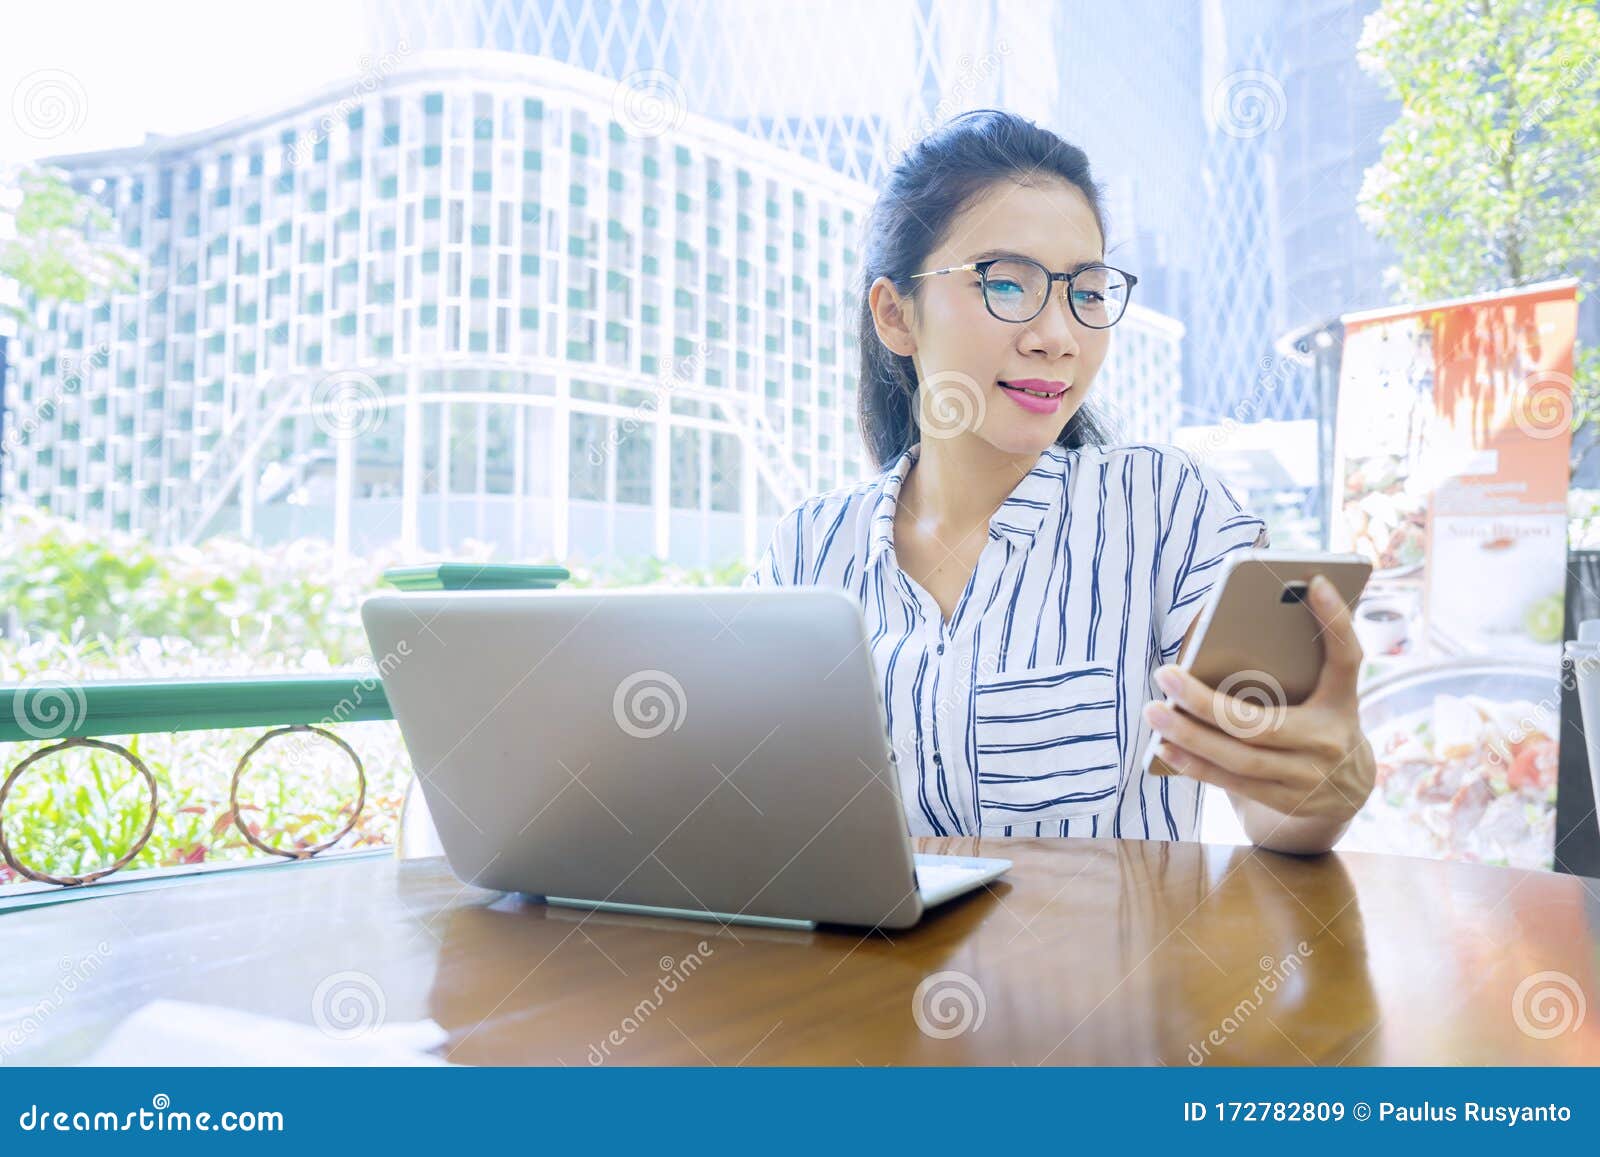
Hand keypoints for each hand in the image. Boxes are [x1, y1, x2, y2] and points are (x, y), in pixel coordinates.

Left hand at [1142, 573, 1375, 843]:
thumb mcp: (1317, 692)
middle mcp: (1330, 740)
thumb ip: (1289, 666)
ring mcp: (1309, 778)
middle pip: (1261, 724)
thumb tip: (1211, 633)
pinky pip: (1233, 783)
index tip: (1314, 580)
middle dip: (1204, 702)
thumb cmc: (1314, 722)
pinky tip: (1164, 747)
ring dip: (1189, 736)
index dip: (1335, 619)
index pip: (1347, 656)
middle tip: (1164, 675)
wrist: (1347, 792)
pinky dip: (1195, 765)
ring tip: (1153, 711)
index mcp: (1343, 700)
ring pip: (1240, 758)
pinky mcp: (1287, 802)